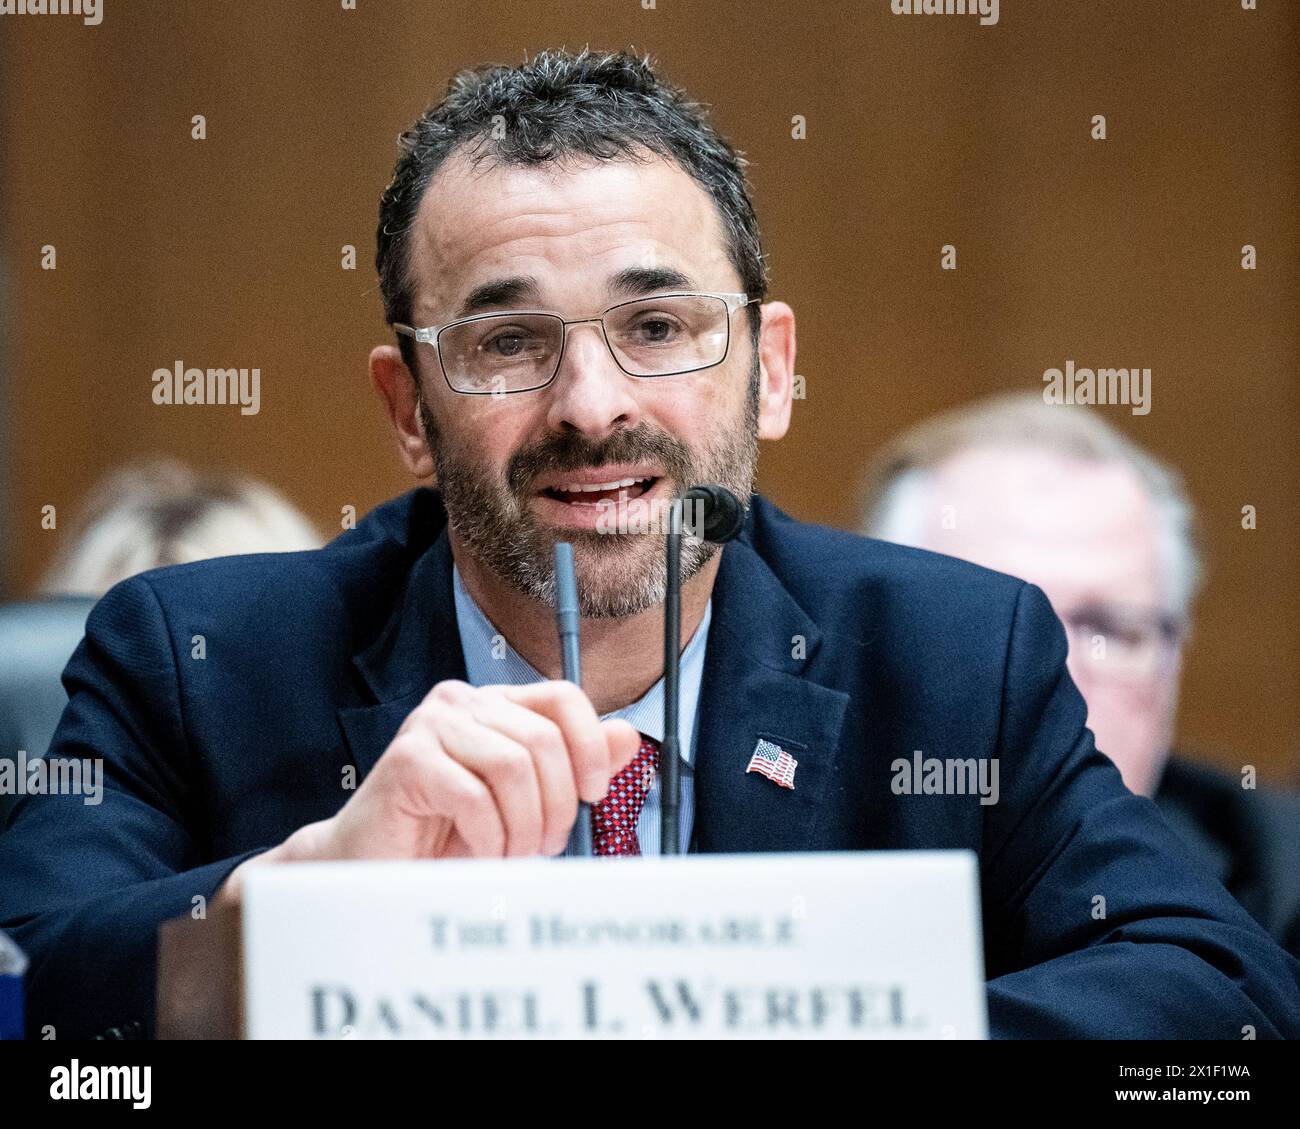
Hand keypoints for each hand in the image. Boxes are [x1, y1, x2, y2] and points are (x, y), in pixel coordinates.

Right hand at [218, 679, 639, 899]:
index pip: (562, 696)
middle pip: (543, 739)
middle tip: (543, 847)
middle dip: (555, 804)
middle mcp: (462, 701)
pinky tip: (479, 853)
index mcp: (494, 704)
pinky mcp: (407, 760)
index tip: (593, 794)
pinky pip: (474, 796)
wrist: (370, 865)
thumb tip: (628, 736)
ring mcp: (430, 724)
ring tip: (510, 855)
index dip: (590, 744)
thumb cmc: (448, 835)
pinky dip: (488, 837)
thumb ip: (573, 765)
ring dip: (522, 826)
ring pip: (513, 766)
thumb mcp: (525, 801)